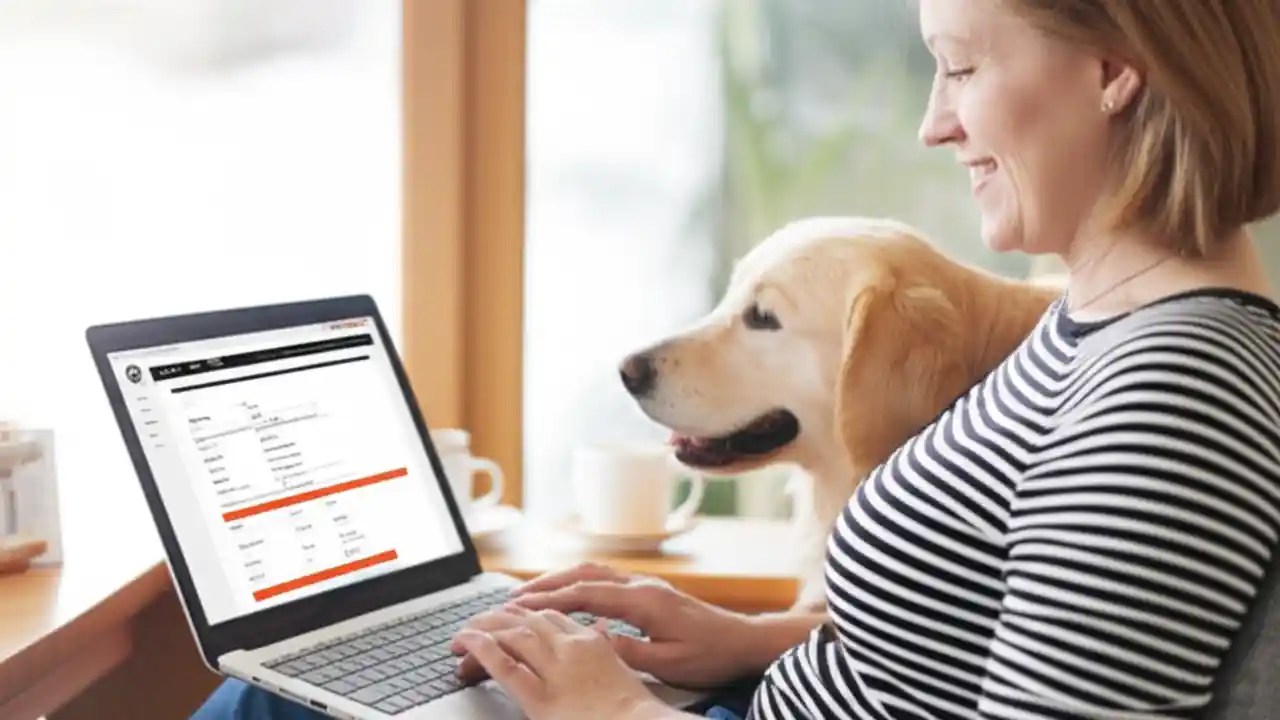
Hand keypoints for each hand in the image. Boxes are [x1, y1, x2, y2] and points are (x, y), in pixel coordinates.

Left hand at [450, 605, 668, 719]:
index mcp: (592, 642)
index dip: (521, 615)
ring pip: (510, 635)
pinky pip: (504, 664)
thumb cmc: (637, 714)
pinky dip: (480, 648)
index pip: (547, 617)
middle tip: (474, 625)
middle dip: (495, 619)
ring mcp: (556, 670)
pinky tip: (465, 642)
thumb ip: (606, 647)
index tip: (505, 619)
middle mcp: (571, 649)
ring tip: (460, 636)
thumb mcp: (623, 671)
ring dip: (481, 630)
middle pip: (525, 620)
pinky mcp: (542, 698)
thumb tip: (599, 628)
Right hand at [500, 562, 763, 687]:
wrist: (744, 641)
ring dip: (560, 581)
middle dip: (545, 584)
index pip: (585, 594)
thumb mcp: (669, 662)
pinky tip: (566, 595)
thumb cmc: (711, 655)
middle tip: (511, 598)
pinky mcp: (649, 592)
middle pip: (583, 575)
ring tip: (530, 594)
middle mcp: (642, 585)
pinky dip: (578, 583)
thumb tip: (589, 638)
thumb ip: (627, 650)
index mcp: (643, 600)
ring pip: (593, 573)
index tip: (517, 606)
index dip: (548, 599)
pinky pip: (605, 579)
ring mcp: (646, 585)